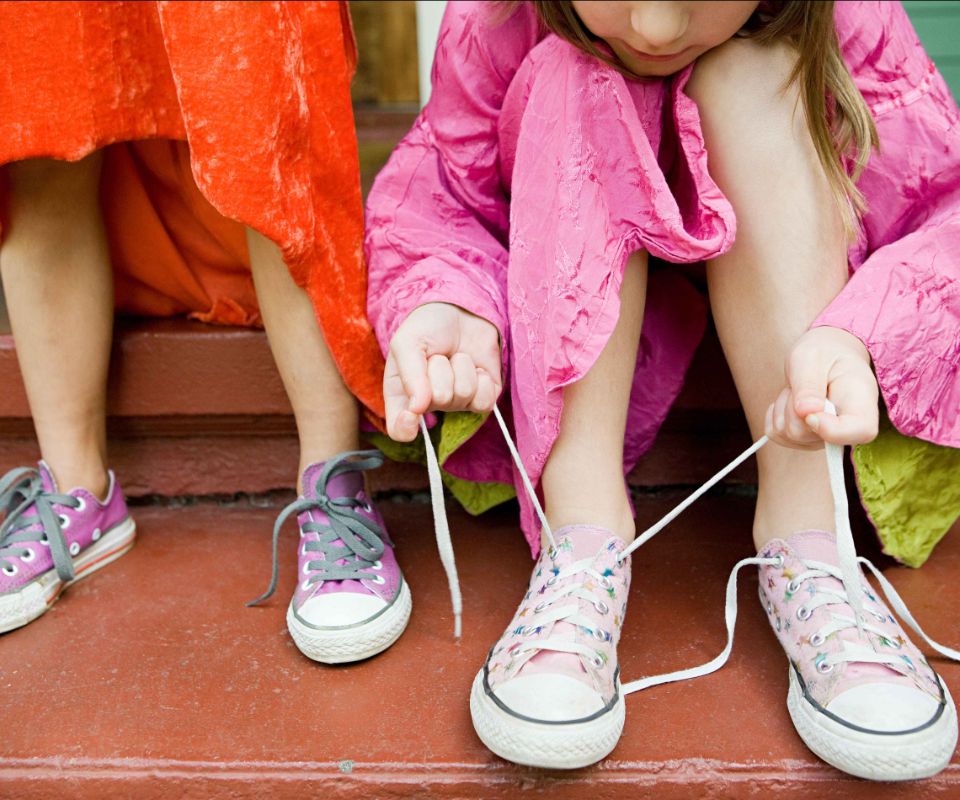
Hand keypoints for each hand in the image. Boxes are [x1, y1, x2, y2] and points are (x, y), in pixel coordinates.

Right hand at [384, 303, 502, 441]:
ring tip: (454, 356)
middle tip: (437, 355)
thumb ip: (410, 374)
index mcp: (403, 396)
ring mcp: (457, 403)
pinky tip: (475, 367)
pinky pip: (485, 400)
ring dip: (461, 367)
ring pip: (463, 394)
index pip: (400, 429)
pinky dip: (481, 378)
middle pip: (438, 400)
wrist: (459, 311)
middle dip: (440, 368)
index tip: (412, 412)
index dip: (405, 427)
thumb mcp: (407, 343)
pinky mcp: (483, 397)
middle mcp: (430, 406)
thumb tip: (417, 408)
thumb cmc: (427, 329)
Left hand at [765, 326, 878, 448]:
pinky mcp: (806, 441)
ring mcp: (827, 437)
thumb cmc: (823, 353)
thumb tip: (806, 412)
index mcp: (862, 401)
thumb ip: (808, 385)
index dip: (832, 430)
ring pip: (790, 435)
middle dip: (793, 407)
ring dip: (784, 408)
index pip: (861, 431)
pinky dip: (776, 414)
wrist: (825, 356)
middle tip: (803, 383)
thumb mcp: (810, 357)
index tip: (809, 414)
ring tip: (801, 390)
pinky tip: (793, 400)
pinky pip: (777, 435)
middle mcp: (848, 426)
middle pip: (808, 434)